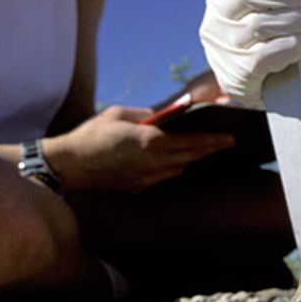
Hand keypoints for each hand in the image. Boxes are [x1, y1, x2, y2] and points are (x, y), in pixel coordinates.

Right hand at [43, 106, 233, 191]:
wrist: (69, 165)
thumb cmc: (92, 134)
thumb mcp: (120, 114)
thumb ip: (147, 115)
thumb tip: (166, 114)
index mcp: (150, 142)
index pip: (191, 143)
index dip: (213, 141)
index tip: (231, 137)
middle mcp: (152, 163)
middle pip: (191, 158)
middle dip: (211, 150)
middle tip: (228, 142)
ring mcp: (146, 178)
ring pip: (179, 169)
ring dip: (192, 159)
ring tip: (203, 148)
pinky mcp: (138, 187)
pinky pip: (164, 177)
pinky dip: (173, 167)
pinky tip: (175, 159)